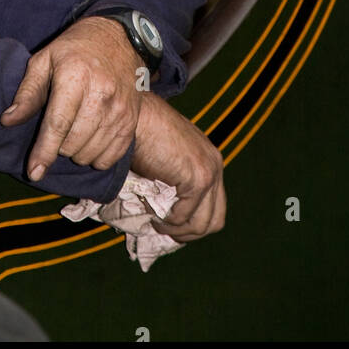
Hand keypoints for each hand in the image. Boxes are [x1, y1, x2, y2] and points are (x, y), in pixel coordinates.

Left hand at [0, 16, 143, 180]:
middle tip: (58, 126)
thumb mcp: (45, 60)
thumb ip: (28, 92)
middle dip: (58, 145)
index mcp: (76, 76)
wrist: (118, 40)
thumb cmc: (75, 50)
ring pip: (89, 154)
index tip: (34, 172)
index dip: (44, 151)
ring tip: (74, 129)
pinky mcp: (131, 121)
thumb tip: (8, 121)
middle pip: (73, 143)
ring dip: (75, 152)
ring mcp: (120, 110)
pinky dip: (95, 157)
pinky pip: (109, 158)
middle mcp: (102, 95)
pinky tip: (90, 138)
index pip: (58, 123)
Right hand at [131, 90, 225, 241]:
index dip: (192, 222)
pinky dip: (168, 220)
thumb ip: (174, 180)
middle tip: (165, 231)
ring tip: (156, 222)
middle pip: (215, 220)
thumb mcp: (165, 157)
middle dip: (189, 233)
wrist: (133, 115)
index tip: (170, 225)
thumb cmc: (140, 132)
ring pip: (202, 224)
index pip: (214, 206)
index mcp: (209, 159)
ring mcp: (209, 172)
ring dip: (177, 230)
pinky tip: (152, 213)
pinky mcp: (198, 178)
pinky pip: (184, 216)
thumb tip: (166, 213)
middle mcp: (215, 165)